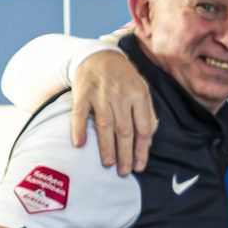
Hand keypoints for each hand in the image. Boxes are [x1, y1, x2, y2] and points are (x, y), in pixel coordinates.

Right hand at [68, 49, 158, 175]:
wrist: (99, 55)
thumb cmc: (124, 78)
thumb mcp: (142, 90)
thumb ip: (146, 113)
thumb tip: (148, 139)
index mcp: (139, 96)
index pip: (143, 129)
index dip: (142, 150)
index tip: (140, 166)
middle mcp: (121, 96)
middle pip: (125, 130)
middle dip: (125, 154)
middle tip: (124, 172)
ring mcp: (100, 94)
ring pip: (105, 125)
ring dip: (106, 147)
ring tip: (108, 164)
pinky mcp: (82, 93)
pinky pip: (79, 114)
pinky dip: (79, 129)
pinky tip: (79, 144)